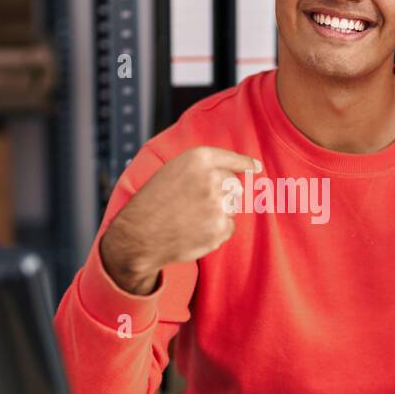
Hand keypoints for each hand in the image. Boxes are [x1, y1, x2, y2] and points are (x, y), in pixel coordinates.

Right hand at [99, 146, 261, 294]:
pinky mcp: (219, 228)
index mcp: (199, 159)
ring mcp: (217, 204)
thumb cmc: (153, 201)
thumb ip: (203, 166)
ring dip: (219, 212)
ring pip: (233, 207)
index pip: (233, 159)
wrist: (139, 235)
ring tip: (193, 217)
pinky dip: (216, 230)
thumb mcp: (173, 170)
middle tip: (198, 203)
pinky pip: (229, 227)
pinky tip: (195, 230)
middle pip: (235, 186)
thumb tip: (242, 171)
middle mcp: (212, 179)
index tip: (255, 167)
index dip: (245, 163)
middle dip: (224, 194)